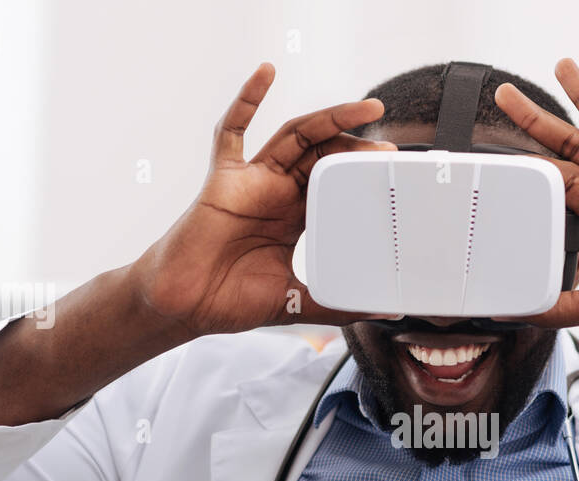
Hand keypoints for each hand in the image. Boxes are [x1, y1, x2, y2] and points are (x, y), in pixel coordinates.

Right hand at [130, 63, 394, 336]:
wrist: (185, 307)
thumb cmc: (230, 302)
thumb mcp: (297, 302)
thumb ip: (337, 303)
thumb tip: (386, 311)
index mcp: (295, 218)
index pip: (336, 185)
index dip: (363, 176)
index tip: (393, 175)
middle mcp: (277, 194)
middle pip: (324, 155)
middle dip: (357, 145)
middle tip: (391, 145)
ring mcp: (252, 181)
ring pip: (296, 137)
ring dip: (330, 118)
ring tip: (365, 109)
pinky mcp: (224, 177)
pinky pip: (232, 131)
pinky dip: (247, 99)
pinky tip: (267, 72)